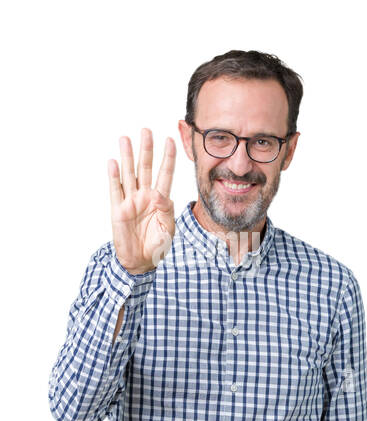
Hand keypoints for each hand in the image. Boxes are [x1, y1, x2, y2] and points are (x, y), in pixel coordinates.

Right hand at [108, 129, 175, 274]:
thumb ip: (166, 210)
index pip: (165, 174)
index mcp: (161, 200)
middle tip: (146, 131)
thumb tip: (159, 195)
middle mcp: (145, 196)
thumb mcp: (169, 228)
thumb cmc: (158, 244)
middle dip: (146, 150)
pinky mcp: (118, 209)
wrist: (141, 261)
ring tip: (126, 139)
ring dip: (127, 156)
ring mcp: (130, 201)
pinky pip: (115, 190)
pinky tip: (113, 162)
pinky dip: (114, 177)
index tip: (171, 140)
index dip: (168, 158)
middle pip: (146, 168)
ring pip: (129, 174)